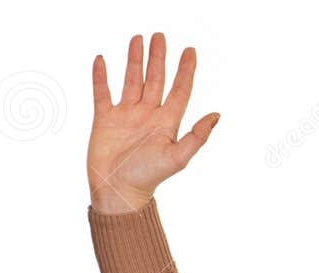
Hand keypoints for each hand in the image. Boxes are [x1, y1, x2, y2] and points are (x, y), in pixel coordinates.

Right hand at [88, 32, 218, 213]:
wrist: (118, 191)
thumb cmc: (149, 177)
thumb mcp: (178, 157)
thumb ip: (197, 136)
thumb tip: (217, 115)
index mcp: (167, 123)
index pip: (180, 90)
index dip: (186, 71)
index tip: (190, 51)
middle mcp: (148, 115)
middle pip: (155, 80)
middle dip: (159, 58)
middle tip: (161, 36)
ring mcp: (126, 115)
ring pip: (131, 80)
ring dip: (135, 61)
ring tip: (138, 39)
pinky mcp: (105, 119)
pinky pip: (102, 92)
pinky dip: (101, 77)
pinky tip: (102, 60)